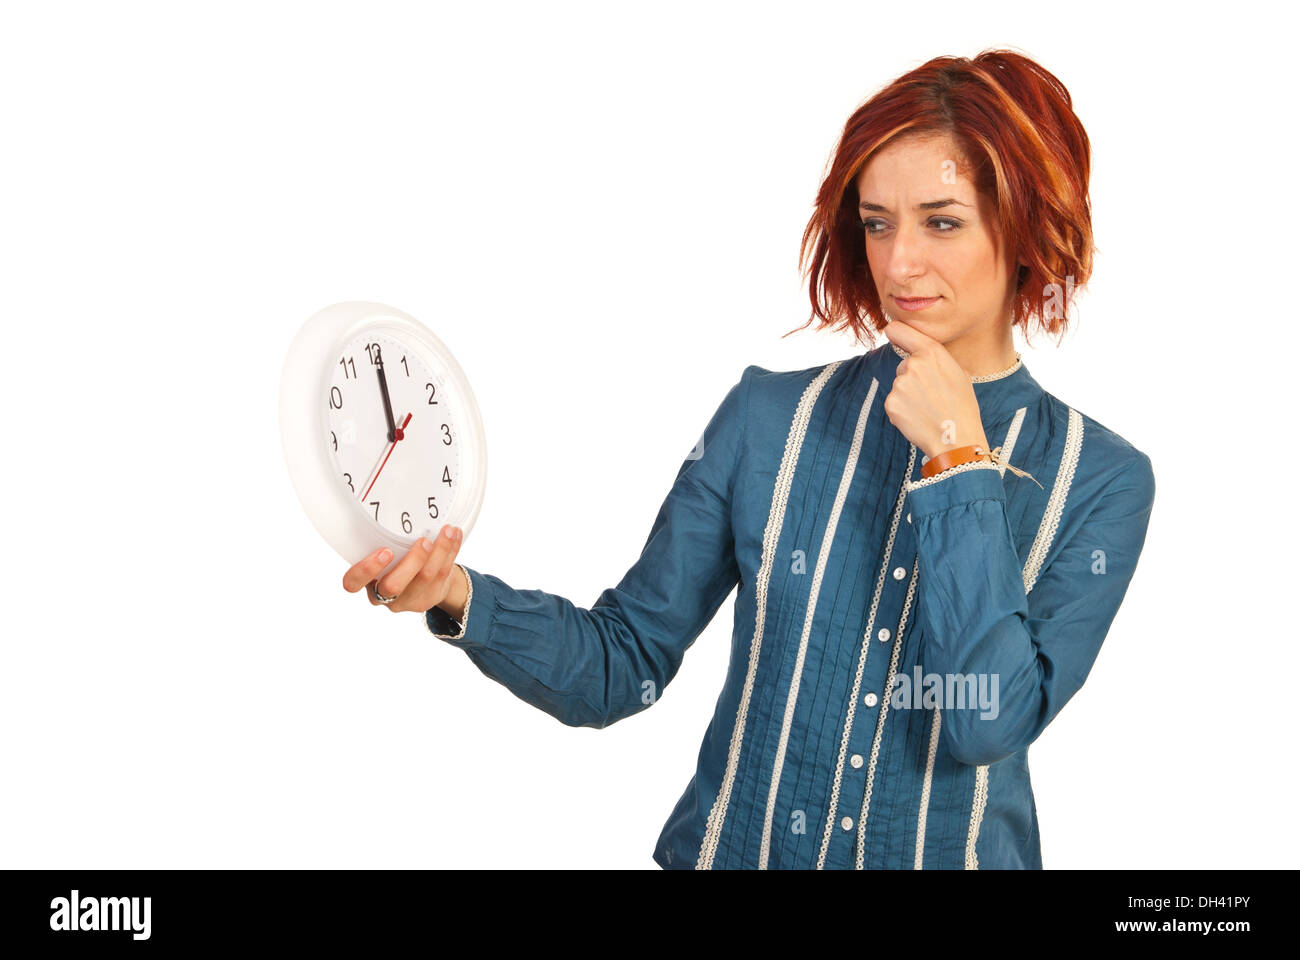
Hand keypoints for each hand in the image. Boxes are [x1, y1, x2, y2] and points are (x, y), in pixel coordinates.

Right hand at [341, 524, 465, 614]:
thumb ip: (380, 537)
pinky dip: (451, 551)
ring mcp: (407, 600)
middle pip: (394, 585)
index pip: (353, 582)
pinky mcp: (429, 598)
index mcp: (365, 581)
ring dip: (439, 551)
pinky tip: (455, 535)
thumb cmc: (395, 558)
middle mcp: (382, 595)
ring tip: (447, 531)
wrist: (423, 580)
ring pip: (424, 578)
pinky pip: (443, 574)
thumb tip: (386, 497)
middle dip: (412, 561)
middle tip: (424, 541)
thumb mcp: (382, 548)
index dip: (367, 569)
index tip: (385, 551)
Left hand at [882, 319, 988, 458]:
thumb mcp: (958, 372)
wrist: (956, 438)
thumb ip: (936, 358)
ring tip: (928, 408)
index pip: (898, 330)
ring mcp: (900, 384)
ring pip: (899, 385)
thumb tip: (920, 354)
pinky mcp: (891, 403)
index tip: (892, 334)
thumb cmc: (962, 406)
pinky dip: (902, 410)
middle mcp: (913, 364)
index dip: (895, 333)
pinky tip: (918, 417)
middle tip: (932, 394)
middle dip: (913, 377)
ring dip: (908, 395)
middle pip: (903, 365)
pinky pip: (894, 402)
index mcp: (932, 352)